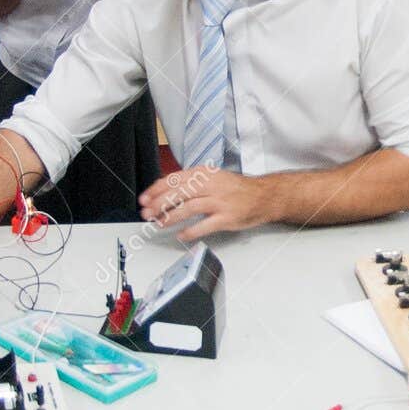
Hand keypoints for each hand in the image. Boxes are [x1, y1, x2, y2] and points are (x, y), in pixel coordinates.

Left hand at [138, 166, 272, 240]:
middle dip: (159, 204)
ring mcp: (219, 202)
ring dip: (171, 216)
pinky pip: (205, 225)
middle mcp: (210, 185)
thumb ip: (190, 182)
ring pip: (189, 208)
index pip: (174, 179)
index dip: (156, 190)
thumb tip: (164, 188)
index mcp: (204, 174)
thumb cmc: (235, 189)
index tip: (144, 199)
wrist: (263, 196)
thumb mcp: (211, 177)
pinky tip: (181, 235)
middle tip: (147, 213)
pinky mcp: (227, 217)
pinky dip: (191, 231)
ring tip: (160, 223)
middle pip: (178, 193)